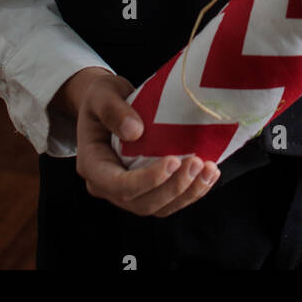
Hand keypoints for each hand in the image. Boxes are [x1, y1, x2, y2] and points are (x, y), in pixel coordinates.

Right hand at [72, 70, 221, 216]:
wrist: (107, 104)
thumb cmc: (102, 97)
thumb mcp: (102, 94)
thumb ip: (113, 110)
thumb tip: (135, 132)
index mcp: (92, 166)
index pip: (120, 186)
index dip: (147, 180)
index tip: (173, 161)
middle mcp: (108, 186)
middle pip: (142, 203)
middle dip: (173, 188)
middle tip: (197, 163)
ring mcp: (128, 191)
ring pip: (158, 206)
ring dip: (186, 193)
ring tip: (209, 170)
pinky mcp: (146, 189)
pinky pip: (168, 200)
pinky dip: (190, 192)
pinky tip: (208, 175)